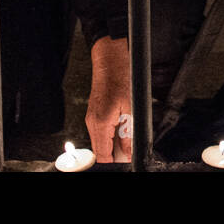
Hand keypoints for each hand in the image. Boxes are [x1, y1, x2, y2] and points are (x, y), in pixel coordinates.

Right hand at [86, 36, 132, 162]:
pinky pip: (102, 132)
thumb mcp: (131, 108)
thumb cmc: (120, 78)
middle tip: (130, 148)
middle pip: (101, 152)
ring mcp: (92, 119)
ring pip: (102, 142)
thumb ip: (129, 133)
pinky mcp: (95, 114)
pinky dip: (112, 134)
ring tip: (128, 132)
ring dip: (114, 143)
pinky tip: (123, 125)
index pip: (103, 156)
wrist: (109, 60)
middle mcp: (92, 123)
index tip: (126, 163)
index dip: (115, 163)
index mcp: (100, 124)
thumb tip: (130, 152)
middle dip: (115, 155)